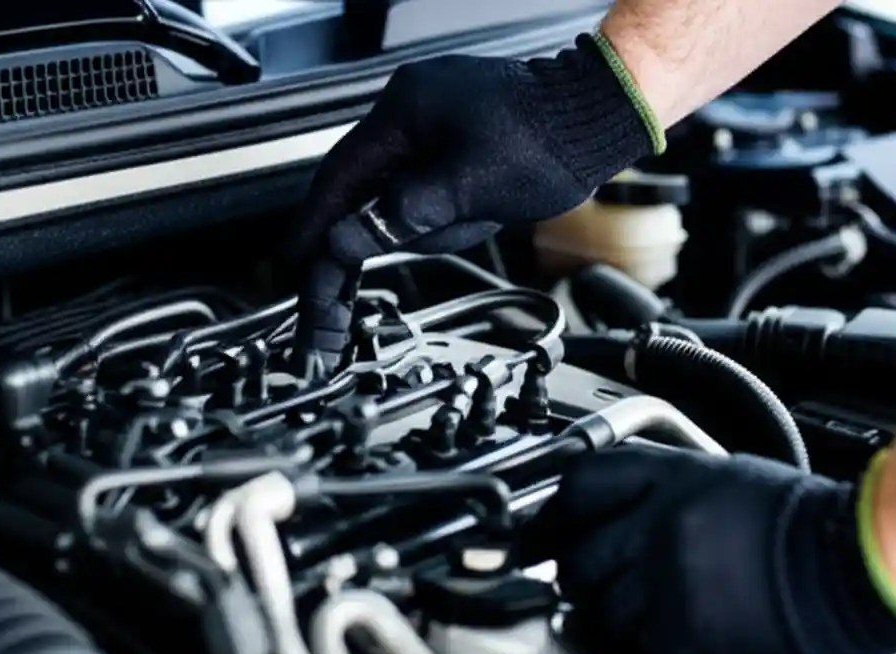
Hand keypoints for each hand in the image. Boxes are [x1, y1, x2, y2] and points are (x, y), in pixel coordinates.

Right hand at [290, 34, 658, 366]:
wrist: (601, 111)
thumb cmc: (550, 137)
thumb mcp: (469, 189)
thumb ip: (403, 216)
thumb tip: (349, 241)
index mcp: (403, 112)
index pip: (337, 180)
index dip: (313, 229)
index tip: (294, 266)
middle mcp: (411, 112)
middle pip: (359, 189)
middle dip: (357, 245)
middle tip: (334, 301)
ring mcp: (435, 123)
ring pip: (396, 194)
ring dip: (414, 229)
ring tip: (461, 228)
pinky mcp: (458, 138)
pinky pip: (425, 186)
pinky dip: (430, 215)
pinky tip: (455, 222)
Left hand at [520, 446, 895, 653]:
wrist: (858, 566)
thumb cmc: (812, 524)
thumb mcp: (736, 480)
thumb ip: (679, 492)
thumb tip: (641, 514)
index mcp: (673, 479)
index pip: (581, 484)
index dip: (557, 511)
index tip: (546, 529)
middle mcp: (657, 525)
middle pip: (578, 556)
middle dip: (581, 576)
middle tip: (593, 585)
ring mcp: (664, 581)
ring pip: (600, 612)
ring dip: (613, 622)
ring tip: (641, 621)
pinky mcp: (681, 634)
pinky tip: (667, 650)